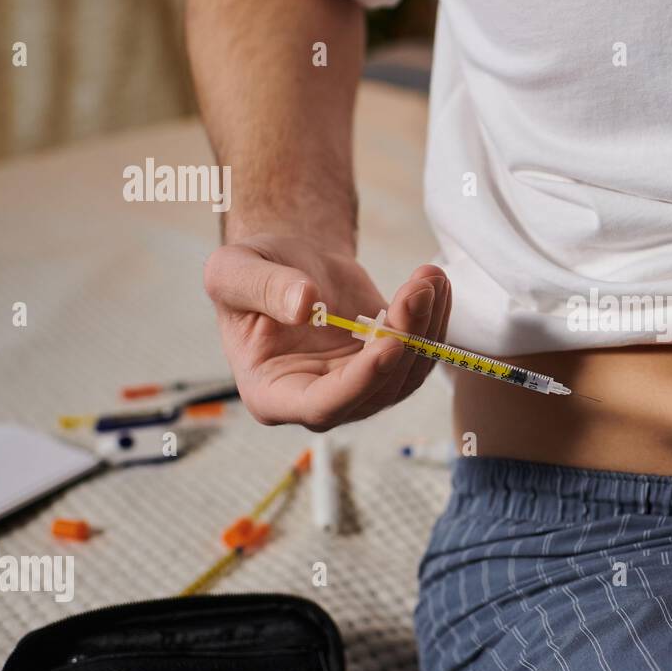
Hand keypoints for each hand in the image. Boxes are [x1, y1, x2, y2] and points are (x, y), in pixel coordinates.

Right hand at [203, 233, 450, 429]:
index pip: (322, 406)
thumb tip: (305, 305)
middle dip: (405, 341)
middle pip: (376, 391)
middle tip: (418, 290)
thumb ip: (262, 288)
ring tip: (429, 278)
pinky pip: (421, 354)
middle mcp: (320, 401)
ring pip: (407, 375)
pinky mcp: (388, 365)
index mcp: (273, 394)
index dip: (361, 381)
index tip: (391, 342)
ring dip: (427, 328)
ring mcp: (359, 387)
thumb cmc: (252, 272)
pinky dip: (435, 320)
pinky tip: (436, 284)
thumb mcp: (235, 270)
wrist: (289, 264)